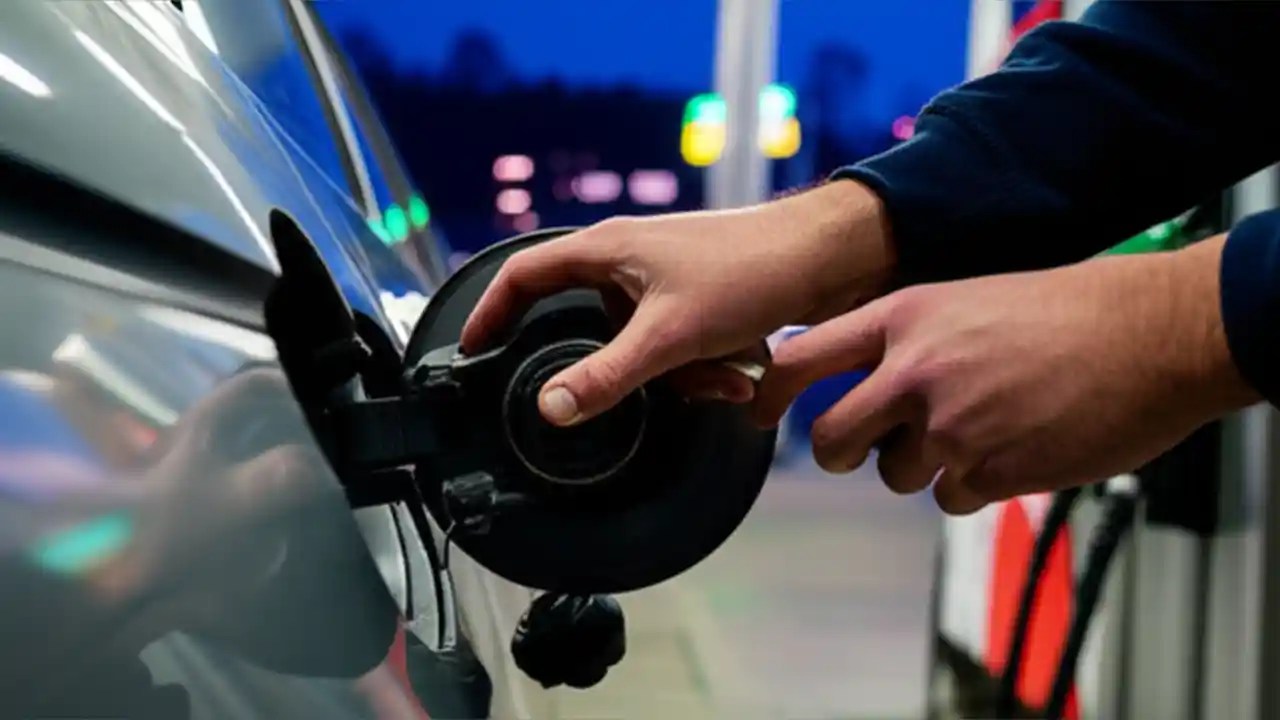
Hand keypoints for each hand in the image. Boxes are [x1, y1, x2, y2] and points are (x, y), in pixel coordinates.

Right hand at [462, 180, 894, 424]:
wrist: (830, 258)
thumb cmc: (751, 270)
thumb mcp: (670, 336)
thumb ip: (606, 376)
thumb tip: (552, 407)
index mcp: (605, 250)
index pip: (523, 277)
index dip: (491, 313)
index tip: (475, 351)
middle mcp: (628, 261)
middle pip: (592, 329)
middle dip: (627, 372)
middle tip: (654, 387)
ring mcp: (664, 282)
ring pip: (642, 348)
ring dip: (682, 374)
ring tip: (727, 375)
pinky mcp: (698, 301)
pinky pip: (680, 348)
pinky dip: (706, 366)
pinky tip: (744, 370)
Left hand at [752, 235, 1258, 513]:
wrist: (1148, 335)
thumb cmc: (1064, 313)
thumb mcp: (966, 299)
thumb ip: (907, 342)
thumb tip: (862, 388)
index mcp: (904, 318)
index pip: (803, 357)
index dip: (770, 391)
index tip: (756, 411)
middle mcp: (915, 372)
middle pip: (832, 439)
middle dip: (841, 452)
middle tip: (862, 450)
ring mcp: (951, 427)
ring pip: (895, 475)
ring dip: (924, 467)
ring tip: (981, 429)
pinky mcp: (991, 472)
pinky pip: (950, 499)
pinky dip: (973, 486)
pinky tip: (1013, 448)